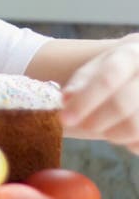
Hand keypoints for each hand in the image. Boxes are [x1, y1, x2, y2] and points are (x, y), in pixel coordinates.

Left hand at [60, 34, 138, 152]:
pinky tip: (125, 136)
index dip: (85, 102)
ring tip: (105, 129)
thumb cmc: (117, 71)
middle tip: (84, 127)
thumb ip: (81, 82)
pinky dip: (132, 144)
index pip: (107, 78)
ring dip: (113, 134)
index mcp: (131, 54)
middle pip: (122, 104)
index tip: (65, 119)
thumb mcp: (98, 67)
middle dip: (96, 121)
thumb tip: (67, 100)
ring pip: (136, 126)